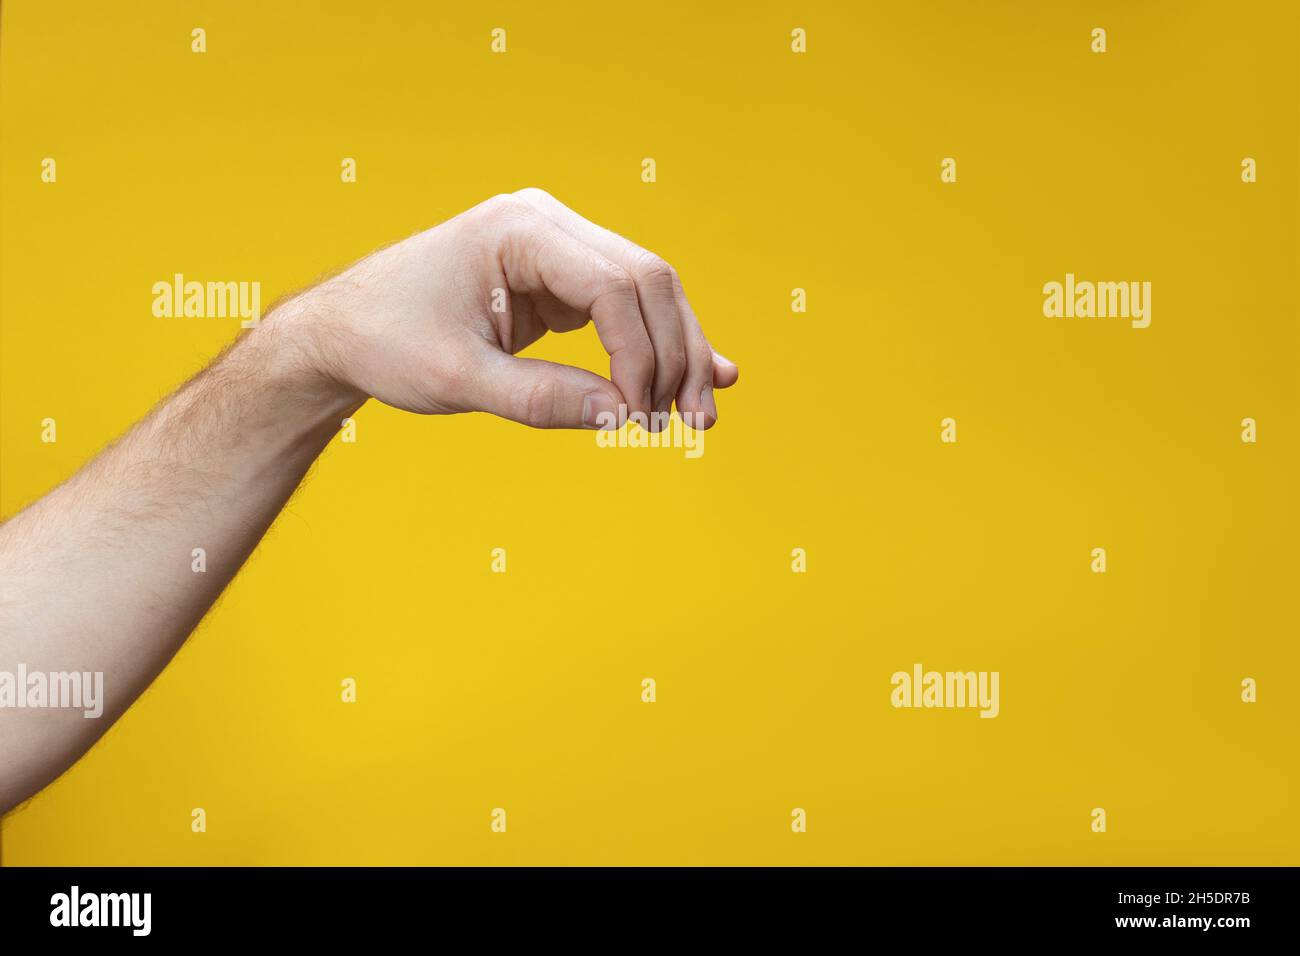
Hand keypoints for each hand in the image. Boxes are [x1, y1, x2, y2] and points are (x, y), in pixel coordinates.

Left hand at [291, 189, 738, 429]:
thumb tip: (625, 416)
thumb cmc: (387, 343)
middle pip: (647, 281)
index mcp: (520, 229)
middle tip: (694, 422)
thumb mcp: (459, 381)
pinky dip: (656, 347)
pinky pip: (625, 309)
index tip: (639, 418)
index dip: (641, 356)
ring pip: (648, 293)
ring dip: (678, 353)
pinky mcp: (561, 278)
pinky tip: (701, 376)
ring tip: (701, 414)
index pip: (614, 286)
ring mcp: (558, 247)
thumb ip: (540, 398)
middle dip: (677, 354)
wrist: (343, 330)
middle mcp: (548, 223)